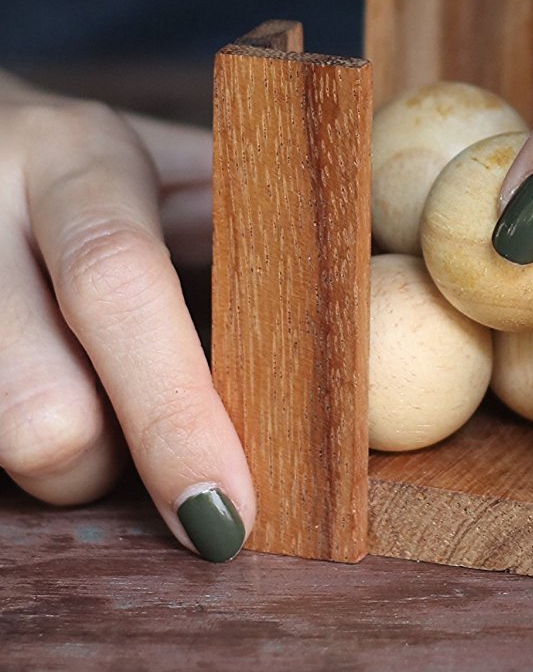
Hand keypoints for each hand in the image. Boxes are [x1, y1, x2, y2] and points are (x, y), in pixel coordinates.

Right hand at [0, 72, 253, 558]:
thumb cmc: (92, 169)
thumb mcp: (166, 164)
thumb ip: (240, 228)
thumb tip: (358, 307)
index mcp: (76, 157)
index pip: (120, 284)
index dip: (175, 415)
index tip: (228, 513)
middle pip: (37, 409)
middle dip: (109, 470)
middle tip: (154, 457)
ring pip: (2, 444)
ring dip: (61, 464)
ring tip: (89, 405)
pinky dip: (18, 456)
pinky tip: (49, 392)